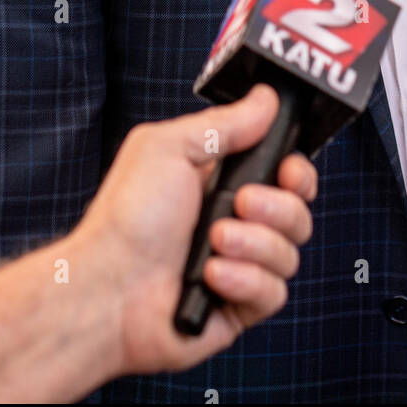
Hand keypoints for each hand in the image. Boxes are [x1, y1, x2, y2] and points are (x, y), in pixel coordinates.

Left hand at [70, 84, 316, 376]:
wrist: (108, 287)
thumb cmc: (128, 216)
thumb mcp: (171, 148)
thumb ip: (226, 123)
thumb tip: (266, 98)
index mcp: (224, 183)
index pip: (288, 176)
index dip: (297, 173)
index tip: (287, 171)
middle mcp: (238, 224)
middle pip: (298, 213)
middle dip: (276, 207)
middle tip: (240, 203)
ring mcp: (241, 267)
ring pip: (289, 253)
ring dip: (253, 244)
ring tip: (213, 242)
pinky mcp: (239, 307)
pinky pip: (274, 293)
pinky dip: (245, 281)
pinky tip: (210, 276)